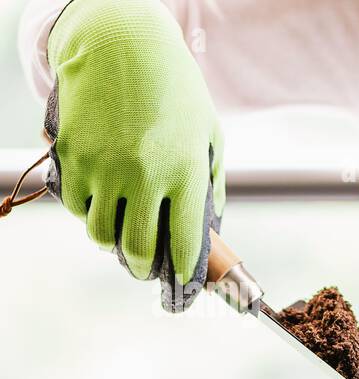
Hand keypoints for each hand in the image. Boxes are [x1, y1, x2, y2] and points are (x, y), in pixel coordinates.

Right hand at [44, 0, 224, 311]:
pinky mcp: (73, 155)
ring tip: (121, 236)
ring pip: (99, 233)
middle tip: (144, 269)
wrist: (122, 43)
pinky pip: (76, 205)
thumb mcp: (209, 133)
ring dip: (111, 243)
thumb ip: (212, 183)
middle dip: (141, 268)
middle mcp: (143, 175)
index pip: (184, 242)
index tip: (184, 281)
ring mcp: (103, 166)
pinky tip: (101, 204)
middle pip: (136, 248)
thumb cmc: (174, 87)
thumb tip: (210, 226)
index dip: (184, 270)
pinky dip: (87, 213)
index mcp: (184, 172)